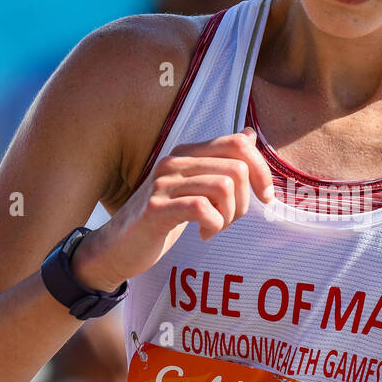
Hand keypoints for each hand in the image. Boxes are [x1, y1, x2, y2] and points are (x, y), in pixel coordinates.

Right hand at [70, 128, 274, 290]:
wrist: (116, 248)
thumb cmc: (160, 219)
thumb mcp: (193, 186)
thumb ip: (219, 161)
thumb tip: (249, 134)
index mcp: (186, 153)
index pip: (238, 143)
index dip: (261, 170)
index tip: (265, 197)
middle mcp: (175, 161)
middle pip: (236, 168)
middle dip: (244, 201)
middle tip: (228, 220)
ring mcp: (163, 184)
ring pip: (223, 187)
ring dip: (229, 215)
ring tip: (215, 227)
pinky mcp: (156, 208)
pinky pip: (202, 208)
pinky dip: (213, 225)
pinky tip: (204, 234)